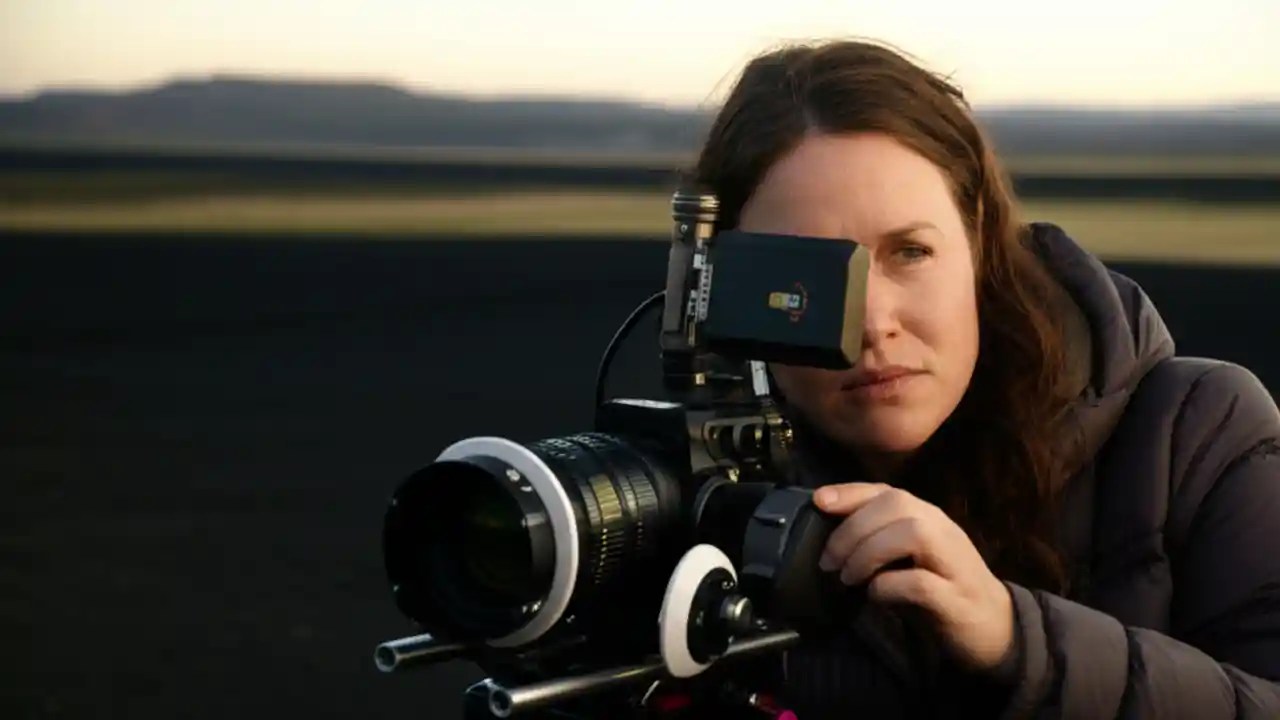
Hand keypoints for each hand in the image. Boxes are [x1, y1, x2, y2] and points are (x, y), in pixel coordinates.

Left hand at [813, 482, 1015, 672]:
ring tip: (848, 578)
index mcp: (928, 519)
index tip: (818, 501)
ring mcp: (953, 563)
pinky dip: (888, 586)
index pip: (888, 491)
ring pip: (911, 533)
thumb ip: (878, 543)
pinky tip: (875, 596)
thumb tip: (830, 540)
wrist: (996, 628)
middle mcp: (943, 531)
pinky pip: (919, 582)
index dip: (850, 492)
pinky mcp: (956, 598)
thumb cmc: (941, 590)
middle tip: (828, 562)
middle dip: (852, 529)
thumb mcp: (906, 560)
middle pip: (897, 504)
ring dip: (869, 552)